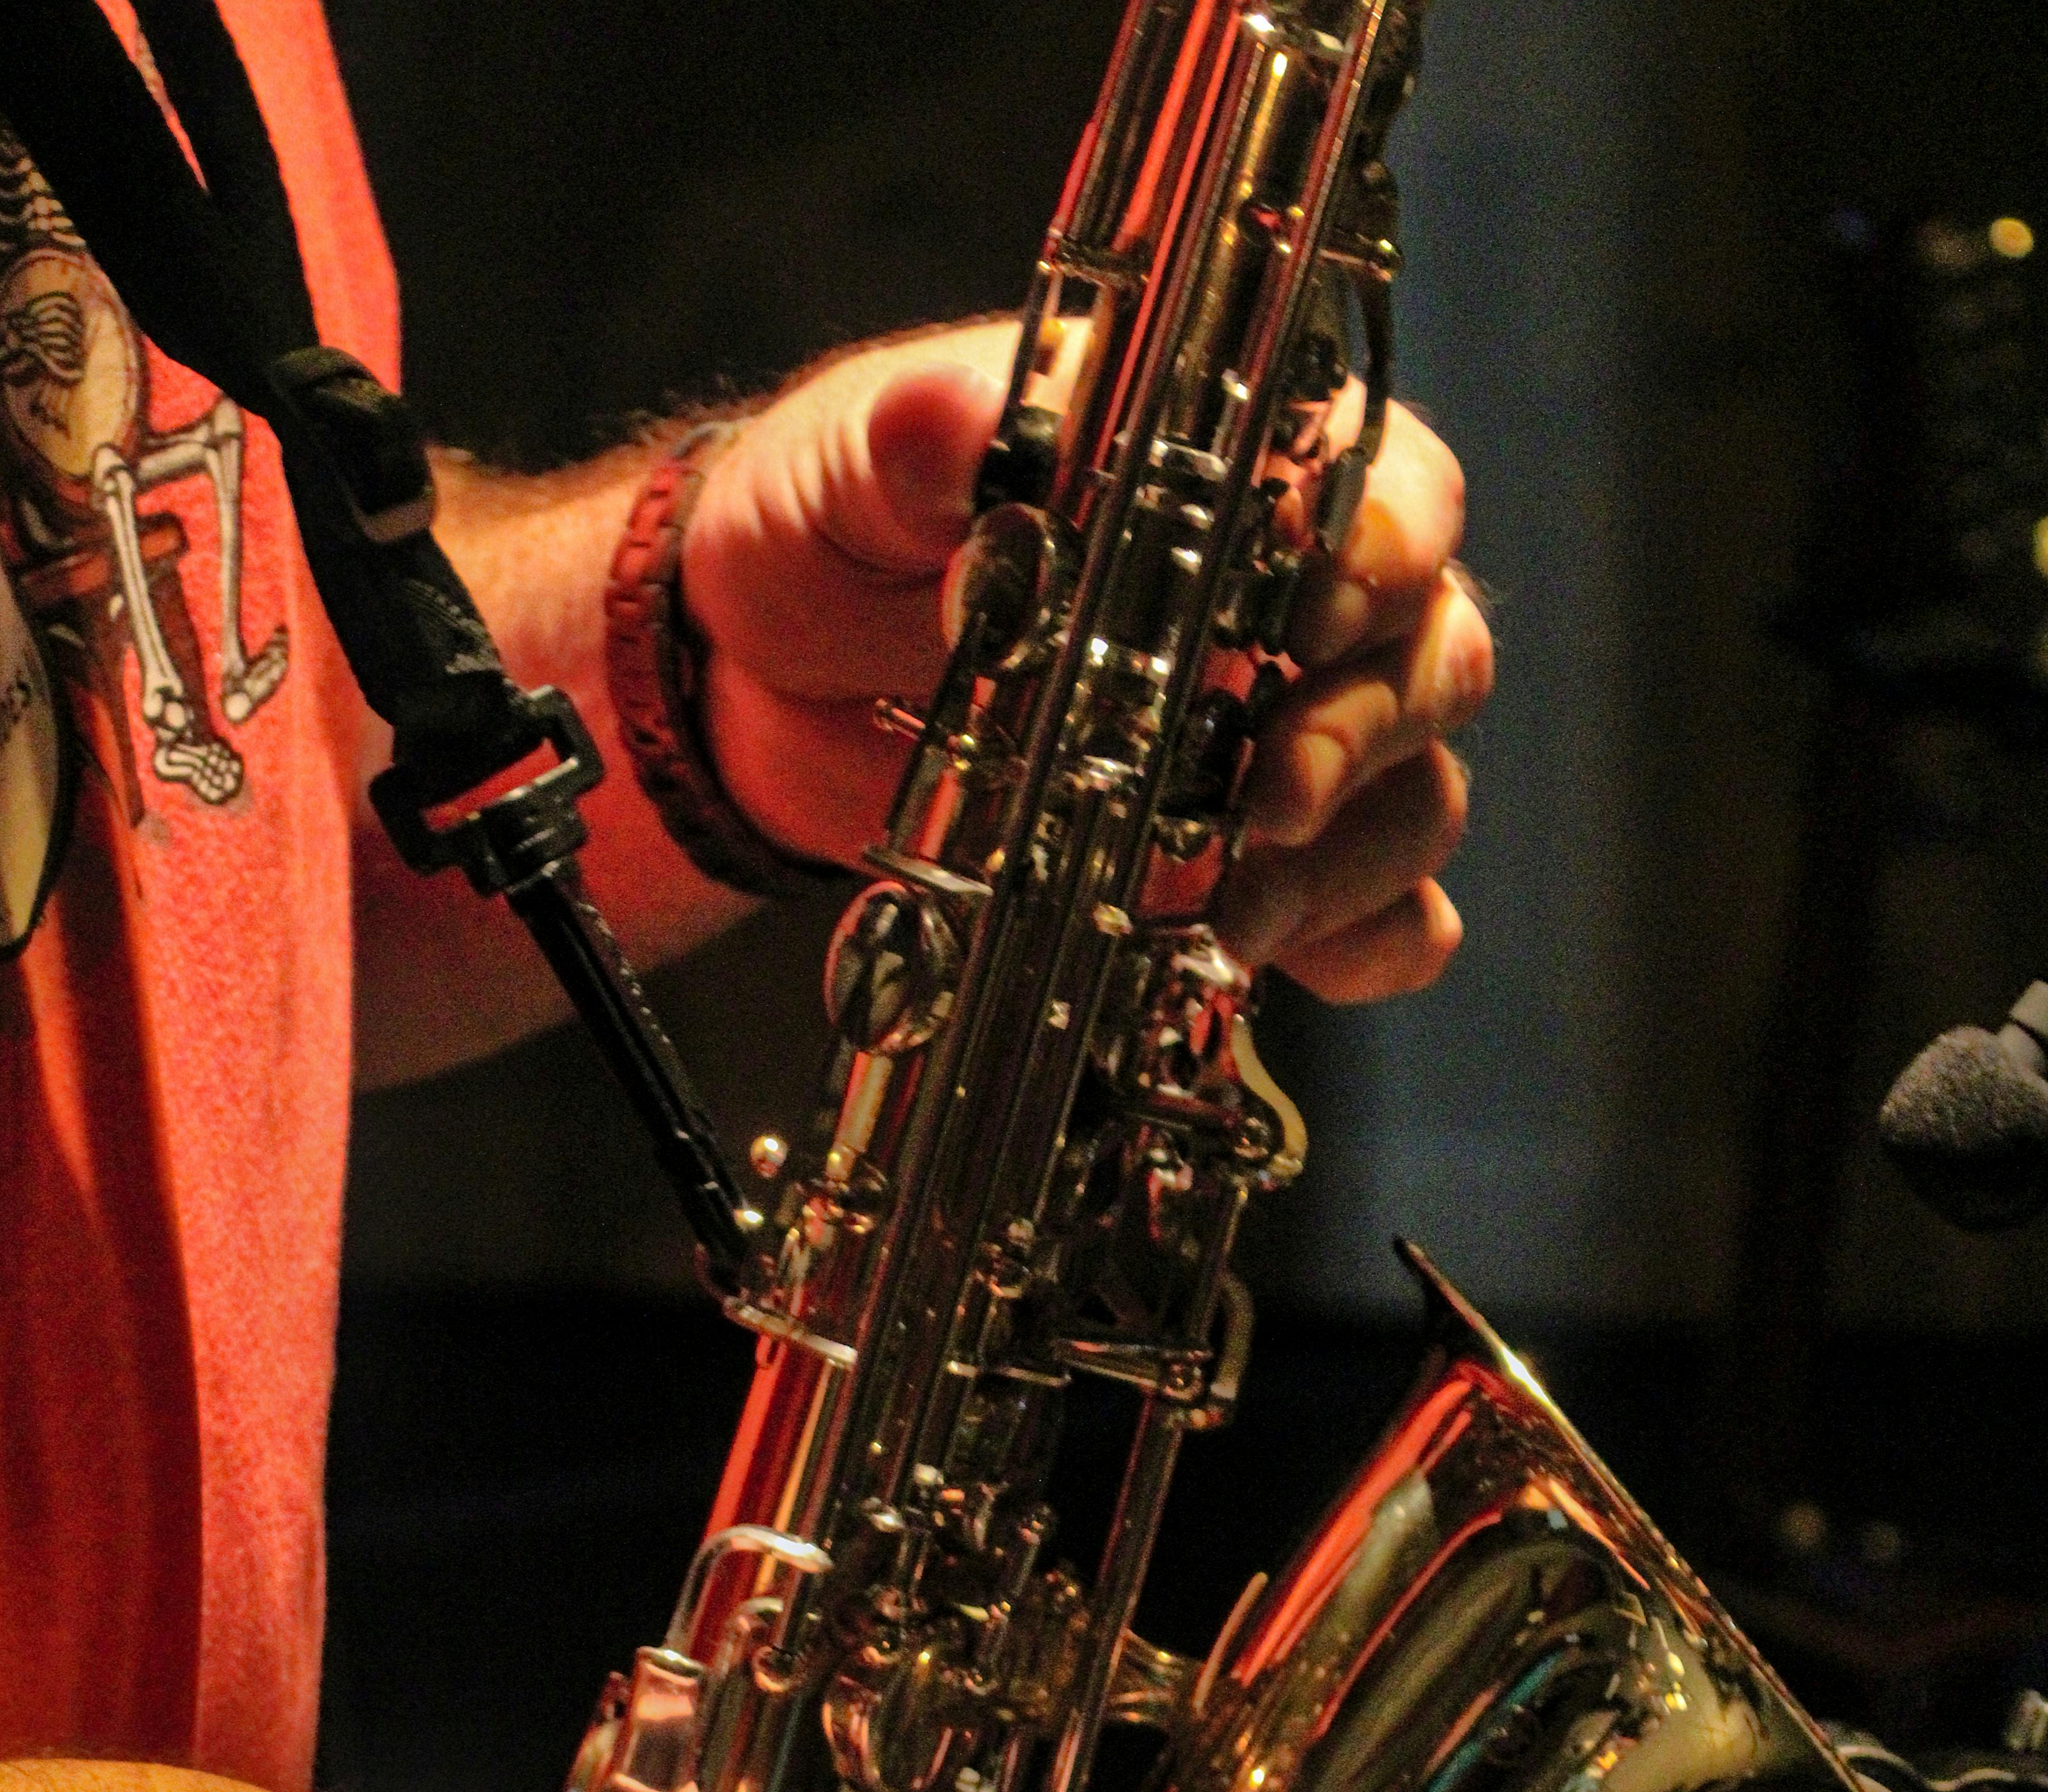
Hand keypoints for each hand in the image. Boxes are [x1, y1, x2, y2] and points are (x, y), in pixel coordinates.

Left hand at [682, 326, 1491, 1005]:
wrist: (760, 680)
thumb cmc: (831, 532)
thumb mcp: (854, 459)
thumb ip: (925, 433)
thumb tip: (978, 429)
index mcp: (1234, 474)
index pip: (1391, 482)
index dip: (1387, 541)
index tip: (1317, 602)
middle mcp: (1290, 607)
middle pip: (1434, 654)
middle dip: (1365, 730)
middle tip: (1267, 797)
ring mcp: (1278, 745)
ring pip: (1413, 796)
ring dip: (1344, 863)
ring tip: (1229, 911)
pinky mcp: (1244, 868)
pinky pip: (1382, 918)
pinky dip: (1359, 945)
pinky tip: (1268, 958)